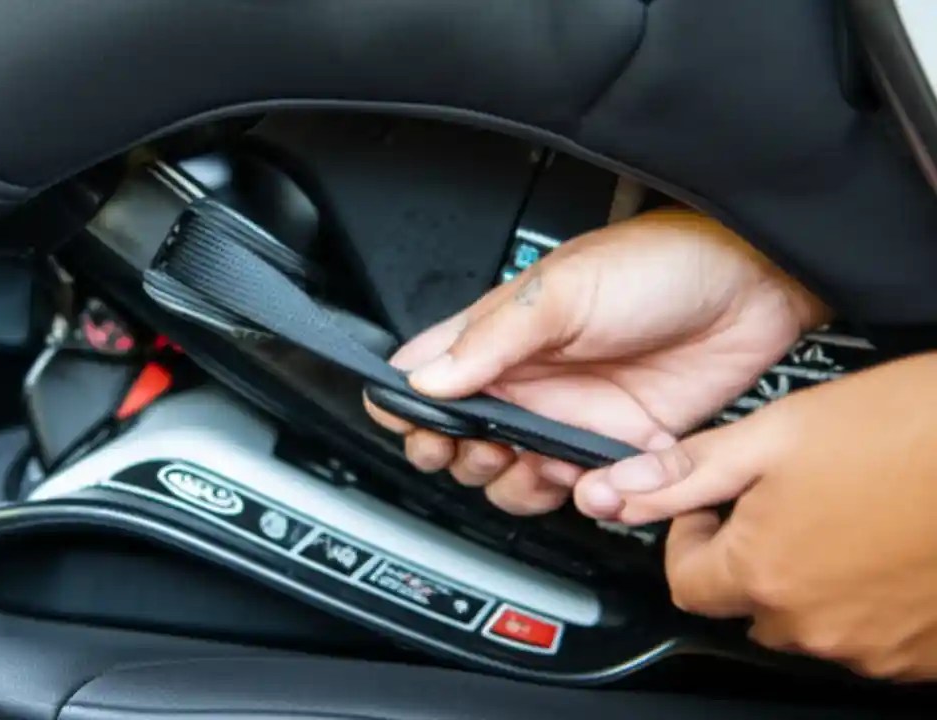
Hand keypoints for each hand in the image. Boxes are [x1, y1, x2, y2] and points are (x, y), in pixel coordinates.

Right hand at [365, 207, 828, 515]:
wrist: (754, 288)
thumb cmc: (656, 264)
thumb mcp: (562, 291)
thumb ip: (491, 339)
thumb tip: (426, 381)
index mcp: (496, 338)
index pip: (425, 380)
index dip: (407, 411)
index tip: (414, 426)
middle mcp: (525, 383)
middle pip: (459, 444)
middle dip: (460, 459)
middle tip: (485, 447)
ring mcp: (568, 419)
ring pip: (512, 479)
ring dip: (516, 486)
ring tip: (539, 464)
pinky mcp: (616, 448)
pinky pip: (581, 493)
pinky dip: (583, 498)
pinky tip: (595, 475)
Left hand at [596, 354, 936, 680]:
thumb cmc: (907, 431)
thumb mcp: (776, 434)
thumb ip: (690, 473)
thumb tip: (616, 491)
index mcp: (762, 572)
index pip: (684, 582)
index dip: (691, 537)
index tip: (715, 507)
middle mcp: (813, 623)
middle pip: (746, 604)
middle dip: (751, 556)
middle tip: (790, 499)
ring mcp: (874, 648)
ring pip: (810, 621)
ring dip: (811, 578)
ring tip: (850, 511)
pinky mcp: (925, 657)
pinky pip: (871, 637)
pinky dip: (867, 600)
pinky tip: (890, 545)